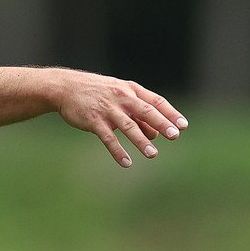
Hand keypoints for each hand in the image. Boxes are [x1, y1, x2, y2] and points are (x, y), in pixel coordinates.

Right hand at [55, 71, 187, 167]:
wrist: (66, 87)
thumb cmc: (98, 93)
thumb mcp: (119, 97)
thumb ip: (138, 114)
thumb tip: (156, 133)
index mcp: (130, 90)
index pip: (155, 101)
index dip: (170, 113)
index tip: (183, 125)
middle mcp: (121, 97)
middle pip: (145, 110)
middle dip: (160, 123)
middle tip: (174, 135)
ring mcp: (107, 109)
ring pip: (128, 125)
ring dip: (141, 140)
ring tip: (153, 154)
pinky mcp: (93, 120)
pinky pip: (108, 137)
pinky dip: (117, 150)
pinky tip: (126, 162)